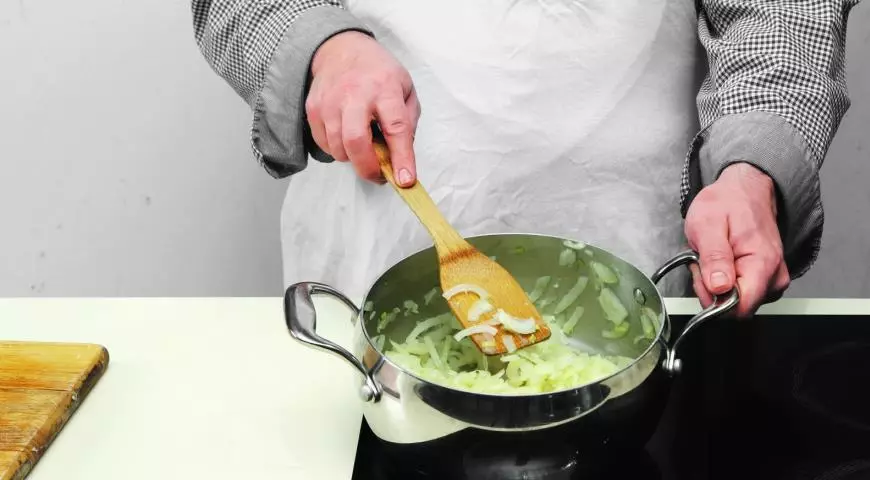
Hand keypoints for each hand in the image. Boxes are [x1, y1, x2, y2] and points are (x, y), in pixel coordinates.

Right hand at [307, 31, 420, 186]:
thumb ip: (408, 123)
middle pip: (357, 141)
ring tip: (365, 149)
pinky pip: (325, 144)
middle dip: (369, 167)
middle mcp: (355, 94)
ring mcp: (330, 102)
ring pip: (338, 148)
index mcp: (385, 88)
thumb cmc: (378, 73)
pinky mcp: (314, 109)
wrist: (341, 49)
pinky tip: (347, 137)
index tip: (405, 181)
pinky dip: (338, 150)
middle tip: (380, 175)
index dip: (401, 158)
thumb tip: (401, 158)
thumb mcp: (405, 89)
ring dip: (354, 159)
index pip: (396, 128)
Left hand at [684, 162, 790, 317]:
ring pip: (737, 302)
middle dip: (712, 289)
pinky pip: (741, 293)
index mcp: (762, 264)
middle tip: (704, 260)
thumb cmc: (726, 203)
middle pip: (736, 308)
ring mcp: (773, 279)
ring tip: (713, 255)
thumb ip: (714, 258)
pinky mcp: (767, 279)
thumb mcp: (707, 224)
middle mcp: (774, 277)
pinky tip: (722, 260)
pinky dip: (725, 280)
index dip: (714, 300)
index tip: (704, 277)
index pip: (740, 308)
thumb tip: (719, 288)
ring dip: (717, 284)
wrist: (745, 189)